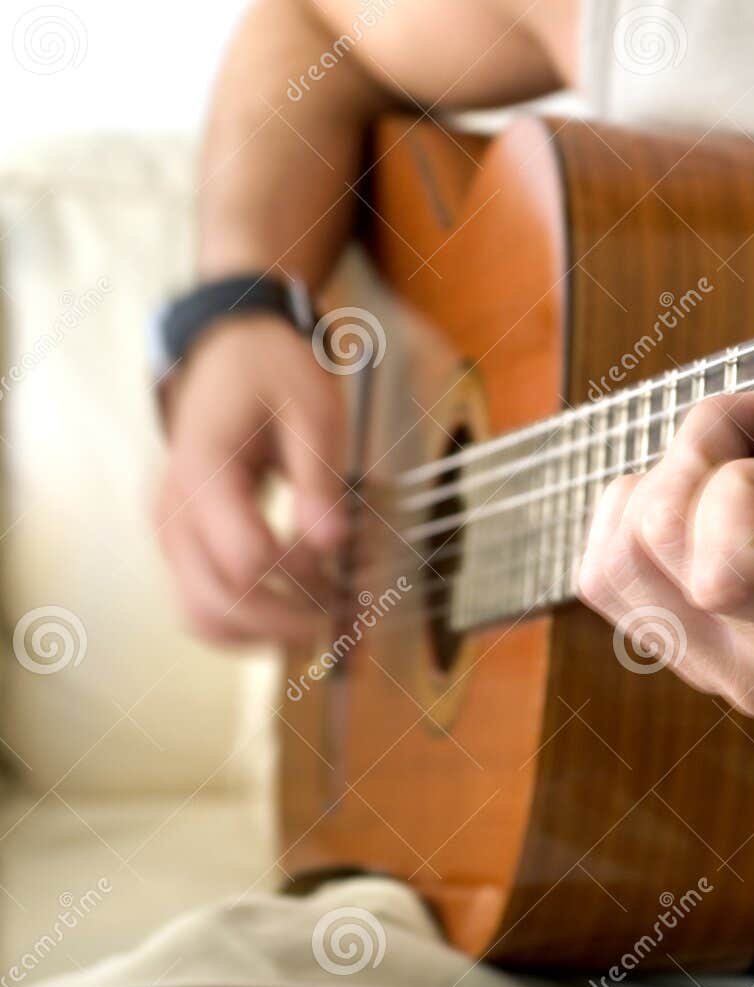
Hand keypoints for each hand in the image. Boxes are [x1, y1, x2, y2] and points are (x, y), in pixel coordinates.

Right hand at [155, 316, 346, 644]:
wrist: (230, 351)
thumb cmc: (274, 373)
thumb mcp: (314, 410)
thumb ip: (319, 478)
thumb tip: (333, 543)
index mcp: (205, 472)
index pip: (248, 558)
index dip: (306, 578)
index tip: (349, 569)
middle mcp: (174, 510)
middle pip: (217, 602)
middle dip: (287, 623)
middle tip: (345, 618)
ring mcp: (171, 530)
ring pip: (200, 615)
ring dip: (262, 634)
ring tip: (323, 623)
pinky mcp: (182, 541)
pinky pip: (201, 601)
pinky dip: (245, 621)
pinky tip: (294, 612)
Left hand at [577, 231, 753, 716]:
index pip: (726, 566)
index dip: (741, 482)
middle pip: (657, 538)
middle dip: (694, 450)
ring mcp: (725, 672)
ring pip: (613, 560)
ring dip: (654, 483)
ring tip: (727, 462)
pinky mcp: (692, 661)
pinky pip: (607, 577)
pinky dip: (632, 517)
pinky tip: (696, 499)